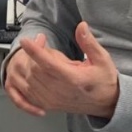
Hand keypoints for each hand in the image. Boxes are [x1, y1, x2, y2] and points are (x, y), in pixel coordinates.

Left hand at [4, 23, 119, 118]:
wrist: (105, 102)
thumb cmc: (104, 80)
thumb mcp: (102, 59)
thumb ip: (89, 43)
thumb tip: (81, 26)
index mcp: (73, 79)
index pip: (48, 64)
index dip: (34, 51)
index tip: (25, 41)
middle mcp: (60, 91)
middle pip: (35, 71)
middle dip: (32, 54)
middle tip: (40, 42)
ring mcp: (53, 100)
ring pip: (29, 82)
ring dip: (28, 66)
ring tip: (40, 56)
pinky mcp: (48, 105)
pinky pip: (29, 93)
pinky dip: (27, 80)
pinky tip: (33, 69)